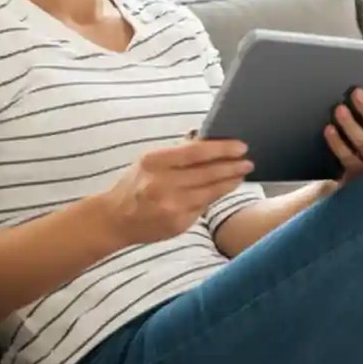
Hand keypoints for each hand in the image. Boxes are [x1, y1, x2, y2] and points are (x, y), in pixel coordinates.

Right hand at [97, 138, 253, 245]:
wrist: (114, 220)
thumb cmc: (135, 185)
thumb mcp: (150, 161)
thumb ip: (178, 152)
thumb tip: (207, 139)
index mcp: (155, 161)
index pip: (197, 152)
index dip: (222, 149)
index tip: (241, 147)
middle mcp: (163, 184)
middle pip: (208, 173)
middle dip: (233, 167)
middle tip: (248, 162)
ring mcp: (171, 206)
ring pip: (211, 192)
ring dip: (230, 182)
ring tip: (241, 175)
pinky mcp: (178, 224)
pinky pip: (204, 207)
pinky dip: (216, 197)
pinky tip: (224, 190)